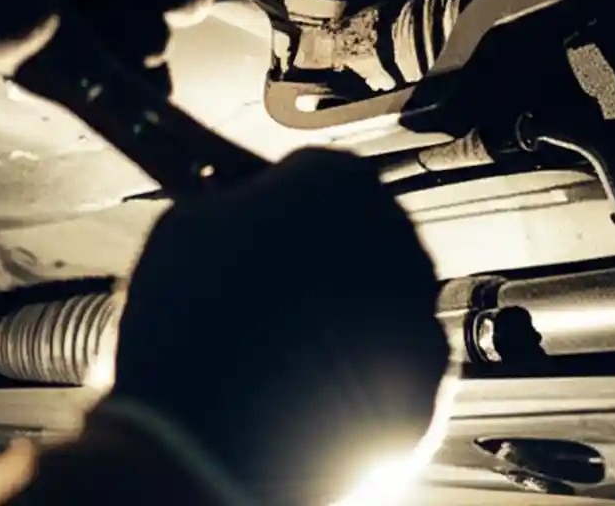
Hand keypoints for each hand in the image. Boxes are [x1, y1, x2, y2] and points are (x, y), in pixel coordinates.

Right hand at [109, 149, 448, 504]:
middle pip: (361, 235)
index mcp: (339, 182)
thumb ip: (234, 202)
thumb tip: (243, 205)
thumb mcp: (189, 227)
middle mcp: (396, 237)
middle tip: (270, 293)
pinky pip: (396, 363)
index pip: (321, 175)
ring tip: (280, 348)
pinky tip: (310, 384)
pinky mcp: (425, 376)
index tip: (266, 226)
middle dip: (322, 260)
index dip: (286, 204)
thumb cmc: (191, 329)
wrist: (205, 439)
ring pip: (382, 300)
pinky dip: (363, 372)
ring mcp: (417, 308)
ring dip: (344, 316)